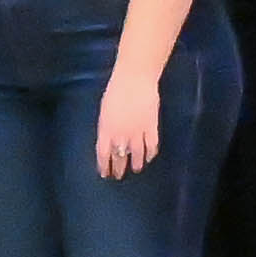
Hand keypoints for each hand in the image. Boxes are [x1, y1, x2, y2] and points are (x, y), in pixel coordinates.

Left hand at [97, 61, 165, 178]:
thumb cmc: (115, 91)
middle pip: (119, 157)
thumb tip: (108, 139)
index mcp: (106, 130)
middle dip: (119, 169)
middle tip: (119, 176)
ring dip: (136, 164)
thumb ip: (106, 127)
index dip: (104, 166)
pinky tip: (149, 158)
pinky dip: (150, 153)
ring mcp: (137, 132)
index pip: (103, 154)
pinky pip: (151, 145)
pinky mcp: (152, 127)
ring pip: (137, 154)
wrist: (134, 80)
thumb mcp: (104, 111)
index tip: (105, 174)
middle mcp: (120, 134)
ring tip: (136, 169)